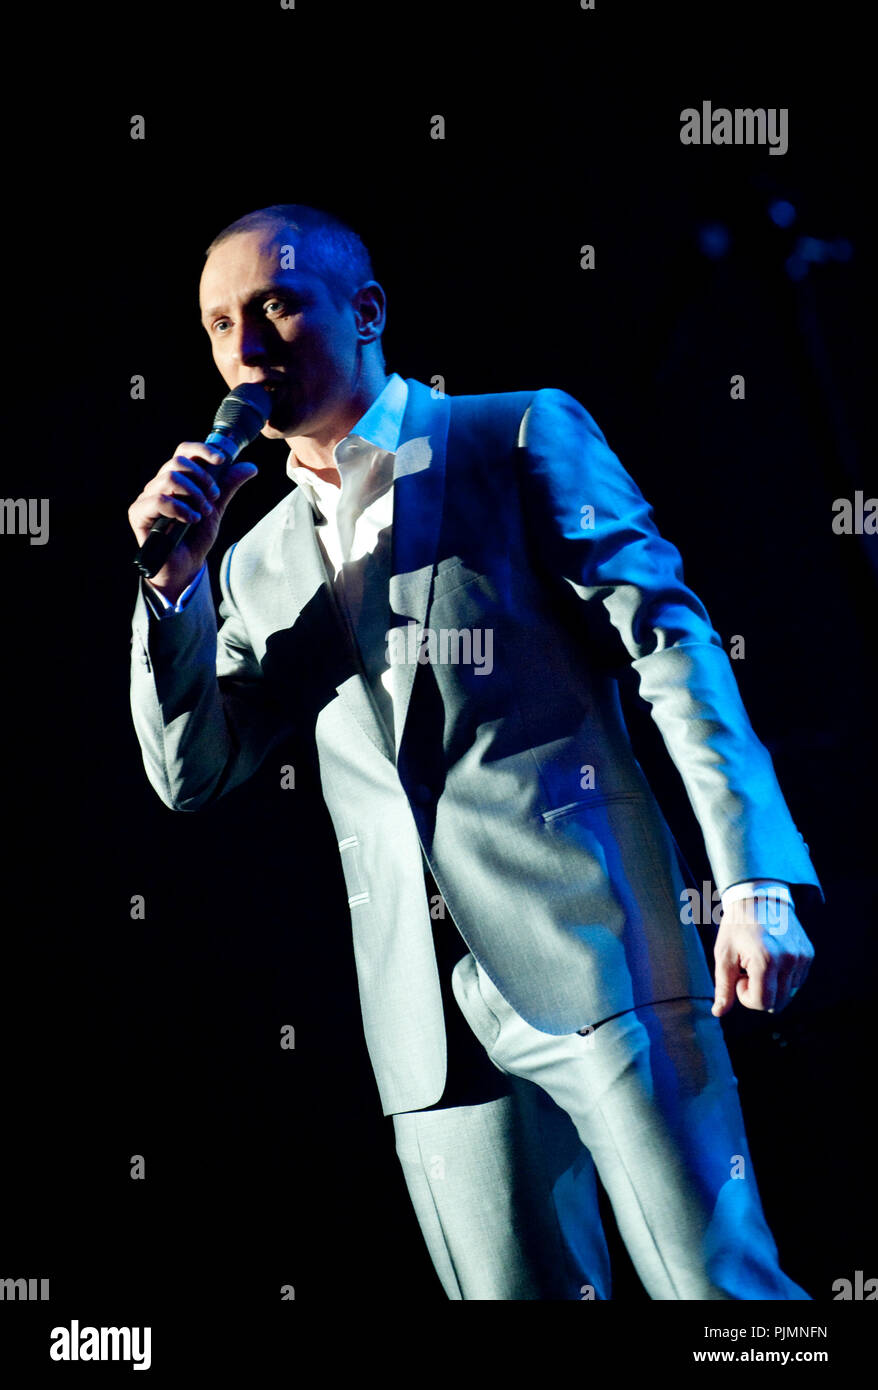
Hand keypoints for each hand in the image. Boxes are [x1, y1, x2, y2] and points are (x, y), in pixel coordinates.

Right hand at [128, 442, 257, 599]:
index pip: (183, 451)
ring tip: (204, 513)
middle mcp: (159, 484)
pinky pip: (158, 500)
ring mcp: (147, 498)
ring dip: (194, 495)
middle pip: (177, 462)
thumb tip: (250, 466)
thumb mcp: (216, 509)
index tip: (221, 460)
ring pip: (169, 479)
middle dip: (202, 478)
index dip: (201, 450)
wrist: (185, 566)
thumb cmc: (196, 538)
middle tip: (214, 497)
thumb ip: (228, 487)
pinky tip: (191, 520)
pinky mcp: (138, 514)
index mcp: (176, 479)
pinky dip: (180, 508)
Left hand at [712, 897, 813, 1016]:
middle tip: (749, 972)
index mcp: (766, 960)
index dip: (746, 997)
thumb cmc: (737, 926)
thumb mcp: (724, 955)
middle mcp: (789, 960)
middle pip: (777, 1003)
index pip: (762, 1003)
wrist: (758, 897)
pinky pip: (797, 981)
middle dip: (759, 994)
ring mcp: (802, 957)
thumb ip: (723, 987)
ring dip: (772, 986)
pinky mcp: (808, 954)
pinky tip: (772, 959)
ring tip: (760, 963)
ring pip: (788, 994)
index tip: (740, 978)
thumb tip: (718, 1012)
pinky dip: (784, 978)